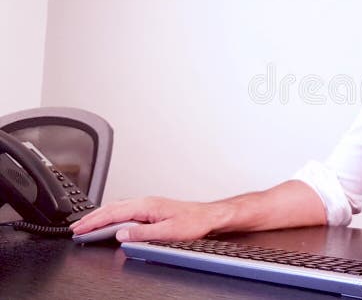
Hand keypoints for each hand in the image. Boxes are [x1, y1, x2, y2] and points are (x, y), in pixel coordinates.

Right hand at [69, 196, 230, 241]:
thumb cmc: (194, 222)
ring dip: (101, 216)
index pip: (114, 213)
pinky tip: (109, 221)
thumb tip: (121, 234)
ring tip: (86, 224)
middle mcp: (146, 202)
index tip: (79, 229)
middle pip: (112, 208)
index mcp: (147, 205)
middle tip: (75, 228)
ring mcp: (148, 204)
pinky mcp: (152, 209)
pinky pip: (125, 209)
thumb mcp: (168, 232)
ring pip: (118, 207)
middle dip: (92, 218)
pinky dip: (112, 215)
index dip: (94, 222)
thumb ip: (143, 234)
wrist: (210, 216)